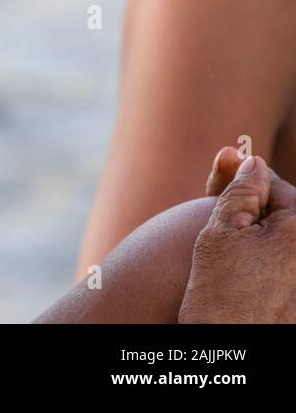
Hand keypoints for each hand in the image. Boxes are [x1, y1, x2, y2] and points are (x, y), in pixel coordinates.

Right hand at [179, 154, 295, 321]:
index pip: (275, 185)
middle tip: (225, 232)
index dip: (243, 185)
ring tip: (233, 261)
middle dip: (255, 213)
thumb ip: (239, 189)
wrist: (231, 345)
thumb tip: (251, 162)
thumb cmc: (222, 291)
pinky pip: (286, 265)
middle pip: (285, 214)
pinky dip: (269, 263)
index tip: (219, 191)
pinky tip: (246, 277)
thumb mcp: (221, 230)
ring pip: (284, 241)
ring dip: (262, 239)